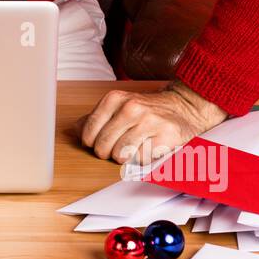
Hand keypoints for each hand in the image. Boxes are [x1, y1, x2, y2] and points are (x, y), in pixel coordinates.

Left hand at [79, 80, 228, 164]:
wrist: (183, 107)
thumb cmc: (146, 111)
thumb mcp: (118, 107)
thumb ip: (95, 118)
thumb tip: (74, 130)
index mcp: (115, 99)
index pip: (89, 133)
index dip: (92, 143)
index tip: (99, 142)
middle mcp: (131, 108)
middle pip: (103, 146)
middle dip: (108, 152)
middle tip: (117, 148)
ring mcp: (149, 122)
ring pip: (120, 155)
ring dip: (125, 157)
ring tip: (133, 147)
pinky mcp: (165, 136)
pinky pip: (141, 159)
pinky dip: (142, 159)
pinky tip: (148, 148)